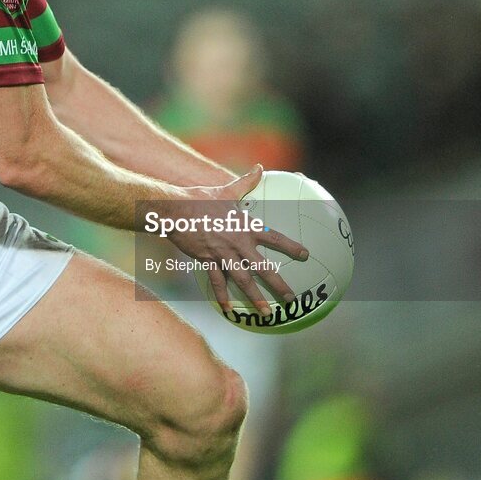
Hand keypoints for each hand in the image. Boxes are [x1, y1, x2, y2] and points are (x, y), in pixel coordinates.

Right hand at [163, 166, 309, 315]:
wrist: (175, 211)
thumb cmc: (201, 199)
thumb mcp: (226, 191)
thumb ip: (246, 182)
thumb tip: (259, 167)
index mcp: (245, 227)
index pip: (274, 238)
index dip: (291, 246)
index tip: (306, 255)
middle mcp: (237, 243)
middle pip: (263, 267)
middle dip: (279, 284)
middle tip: (291, 298)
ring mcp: (222, 255)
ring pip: (243, 280)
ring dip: (255, 297)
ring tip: (267, 312)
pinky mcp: (207, 261)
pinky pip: (217, 282)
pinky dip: (223, 297)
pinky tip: (229, 310)